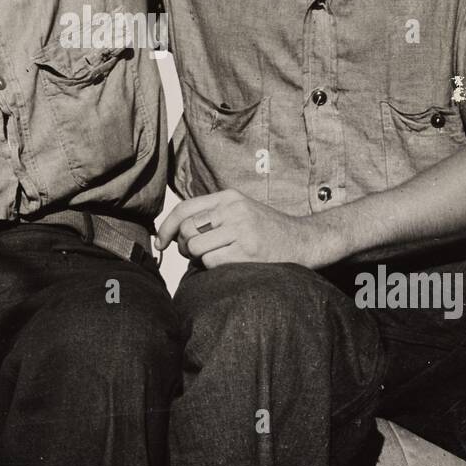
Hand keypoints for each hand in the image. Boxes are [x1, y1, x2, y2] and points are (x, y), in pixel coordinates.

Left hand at [157, 190, 344, 268]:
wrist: (305, 240)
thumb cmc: (267, 230)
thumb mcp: (241, 211)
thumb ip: (212, 215)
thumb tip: (174, 234)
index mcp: (229, 197)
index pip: (185, 209)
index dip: (167, 227)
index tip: (160, 242)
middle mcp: (234, 209)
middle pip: (187, 229)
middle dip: (184, 247)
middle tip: (195, 254)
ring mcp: (242, 229)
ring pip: (196, 247)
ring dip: (198, 259)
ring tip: (213, 259)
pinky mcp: (249, 251)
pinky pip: (212, 262)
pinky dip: (213, 268)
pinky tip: (229, 265)